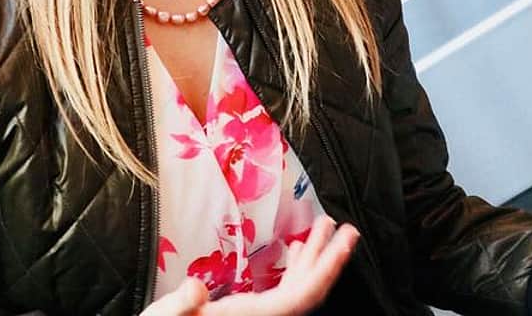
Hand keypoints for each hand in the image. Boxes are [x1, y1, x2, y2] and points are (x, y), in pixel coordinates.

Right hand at [146, 216, 358, 315]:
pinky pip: (284, 289)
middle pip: (308, 288)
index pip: (302, 295)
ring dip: (314, 256)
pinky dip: (294, 267)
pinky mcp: (252, 312)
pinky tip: (296, 249)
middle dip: (330, 258)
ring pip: (298, 286)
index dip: (327, 269)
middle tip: (349, 230)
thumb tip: (193, 288)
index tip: (345, 244)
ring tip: (325, 226)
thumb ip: (182, 304)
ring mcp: (261, 314)